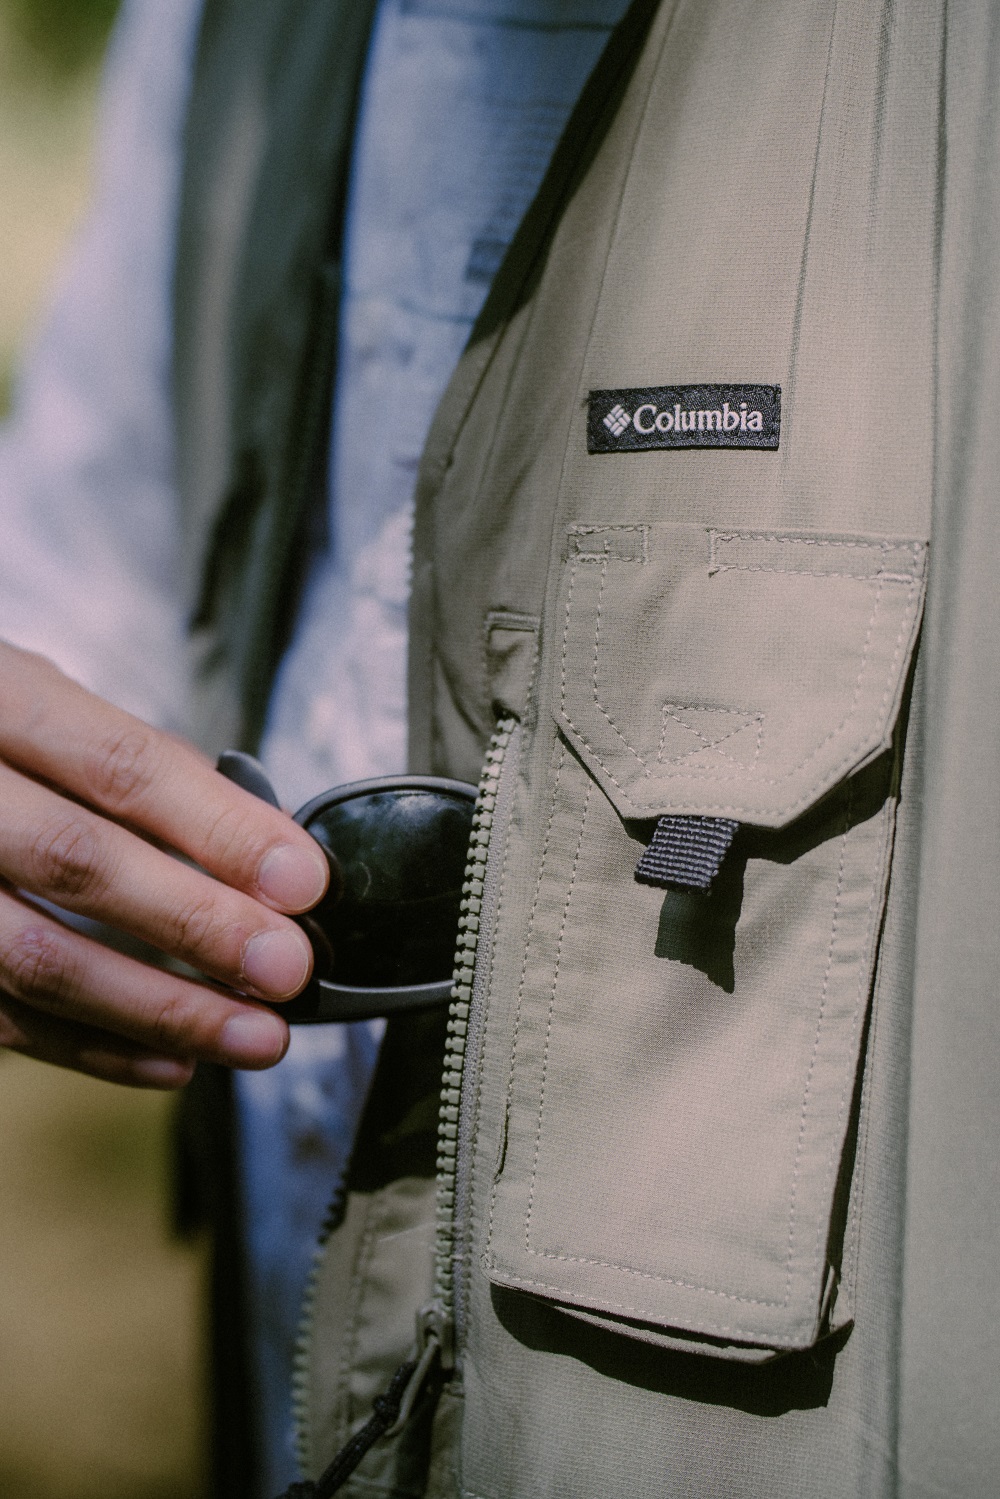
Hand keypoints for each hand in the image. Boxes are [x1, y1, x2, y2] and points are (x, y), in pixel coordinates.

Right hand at [0, 642, 328, 1087]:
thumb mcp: (44, 701)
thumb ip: (135, 764)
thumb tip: (259, 844)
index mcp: (0, 701)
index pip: (120, 765)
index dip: (219, 827)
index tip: (300, 880)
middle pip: (77, 860)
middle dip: (198, 922)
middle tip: (287, 966)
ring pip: (36, 958)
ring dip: (160, 1009)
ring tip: (252, 1035)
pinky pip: (4, 1018)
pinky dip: (96, 1048)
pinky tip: (173, 1058)